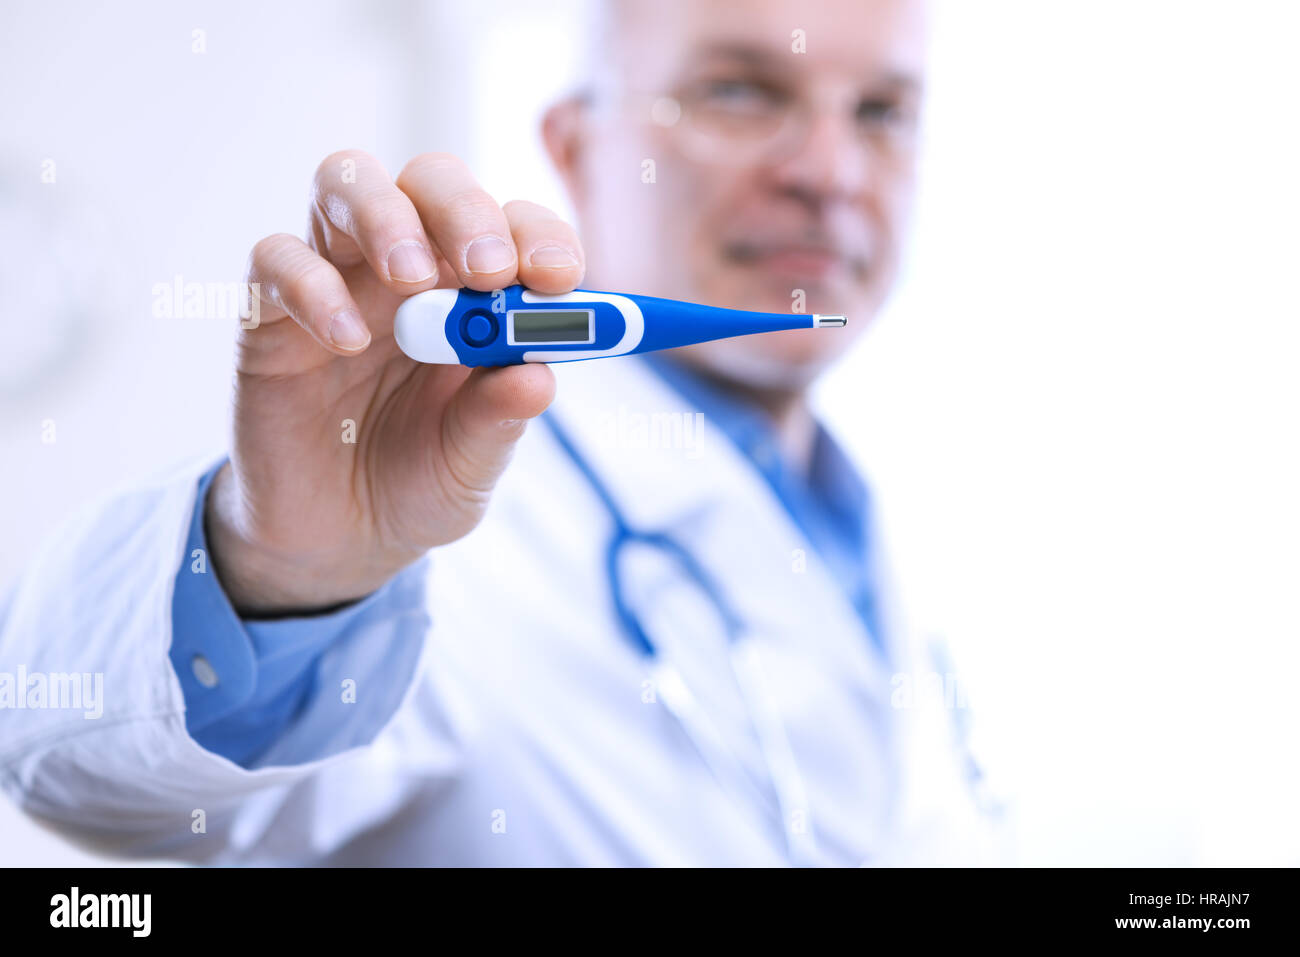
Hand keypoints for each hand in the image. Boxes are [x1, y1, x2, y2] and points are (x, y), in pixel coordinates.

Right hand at [208, 151, 583, 613]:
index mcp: (474, 293)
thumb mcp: (471, 464)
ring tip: (410, 279)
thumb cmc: (418, 483)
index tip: (557, 277)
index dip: (539, 236)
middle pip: (431, 181)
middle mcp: (408, 269)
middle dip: (465, 211)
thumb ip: (499, 419)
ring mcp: (337, 280)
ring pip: (347, 183)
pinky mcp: (271, 313)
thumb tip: (538, 376)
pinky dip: (312, 288)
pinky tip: (346, 343)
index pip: (512, 226)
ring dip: (385, 217)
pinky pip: (276, 259)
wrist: (338, 542)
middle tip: (487, 268)